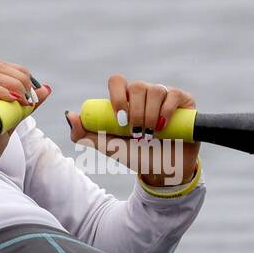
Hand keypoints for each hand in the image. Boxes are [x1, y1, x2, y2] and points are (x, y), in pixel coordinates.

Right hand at [0, 61, 51, 192]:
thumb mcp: (11, 121)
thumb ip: (26, 106)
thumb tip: (45, 89)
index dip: (20, 73)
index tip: (33, 89)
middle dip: (20, 78)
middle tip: (30, 97)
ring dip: (14, 85)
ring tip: (25, 101)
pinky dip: (2, 95)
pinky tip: (15, 103)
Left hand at [64, 74, 199, 188]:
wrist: (163, 172)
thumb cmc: (135, 156)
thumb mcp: (107, 147)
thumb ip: (85, 134)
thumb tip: (69, 115)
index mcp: (126, 98)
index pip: (117, 81)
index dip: (117, 95)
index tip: (118, 119)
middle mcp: (145, 93)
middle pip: (137, 86)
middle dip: (134, 112)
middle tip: (136, 133)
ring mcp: (165, 95)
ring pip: (154, 90)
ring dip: (150, 115)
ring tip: (150, 135)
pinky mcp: (184, 100)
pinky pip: (173, 95)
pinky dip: (166, 111)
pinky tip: (164, 127)